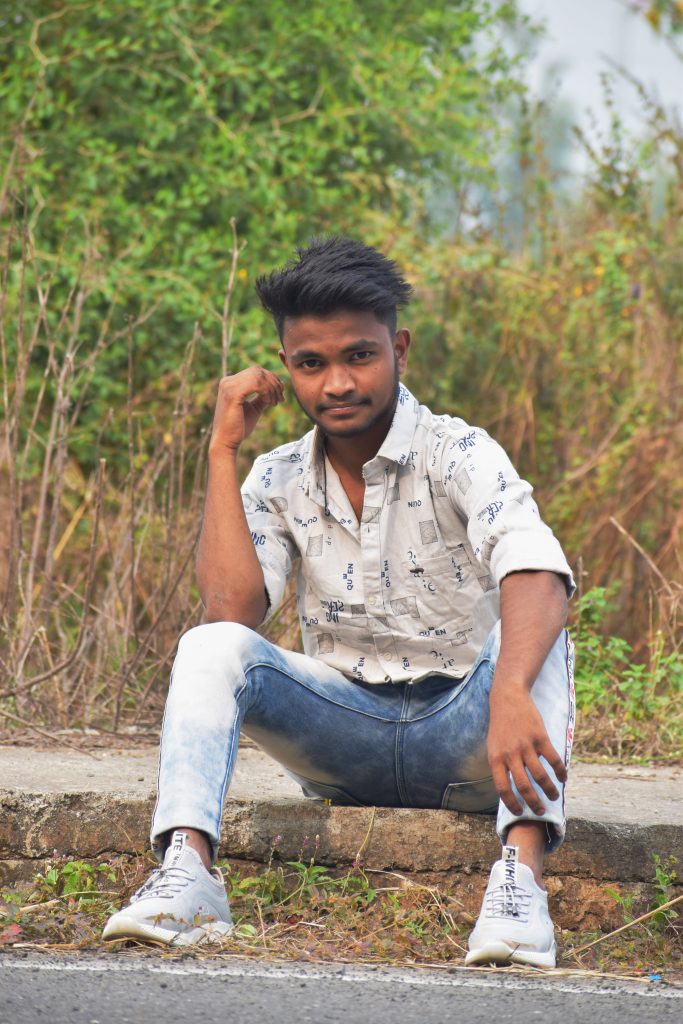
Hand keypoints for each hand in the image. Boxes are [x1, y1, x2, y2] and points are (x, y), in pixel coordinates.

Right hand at [209, 366, 284, 453]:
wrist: (226, 442)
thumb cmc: (238, 428)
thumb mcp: (254, 408)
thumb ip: (262, 397)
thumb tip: (276, 389)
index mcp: (231, 383)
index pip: (255, 372)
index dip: (272, 380)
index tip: (281, 395)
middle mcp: (228, 381)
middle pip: (258, 371)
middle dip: (274, 383)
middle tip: (281, 399)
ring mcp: (229, 386)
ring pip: (258, 376)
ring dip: (272, 388)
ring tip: (275, 403)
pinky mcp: (233, 394)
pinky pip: (256, 384)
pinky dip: (267, 391)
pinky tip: (269, 403)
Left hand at [487, 686, 566, 815]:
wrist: (508, 698)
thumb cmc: (500, 725)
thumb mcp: (493, 746)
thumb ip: (500, 766)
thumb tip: (508, 789)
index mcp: (496, 758)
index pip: (503, 788)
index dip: (512, 804)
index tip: (520, 813)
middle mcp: (510, 754)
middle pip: (524, 786)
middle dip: (534, 803)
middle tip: (541, 811)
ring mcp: (526, 745)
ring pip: (540, 776)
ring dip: (549, 790)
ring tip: (554, 796)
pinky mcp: (540, 737)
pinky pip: (553, 760)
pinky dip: (560, 771)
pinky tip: (563, 777)